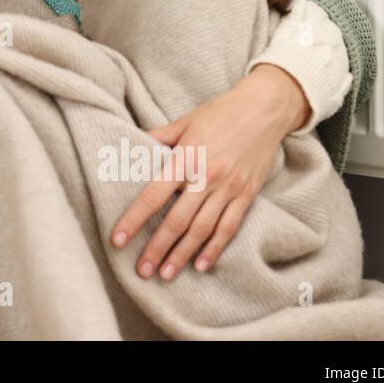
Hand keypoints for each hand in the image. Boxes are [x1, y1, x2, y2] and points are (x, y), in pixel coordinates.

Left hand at [108, 64, 308, 280]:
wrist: (265, 108)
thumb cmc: (221, 112)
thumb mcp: (185, 120)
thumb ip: (159, 136)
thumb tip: (133, 144)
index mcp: (185, 158)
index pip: (154, 195)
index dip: (135, 219)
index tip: (118, 239)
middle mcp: (206, 177)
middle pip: (177, 221)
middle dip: (157, 248)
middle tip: (141, 271)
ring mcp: (229, 189)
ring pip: (202, 230)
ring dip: (182, 255)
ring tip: (165, 274)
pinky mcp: (247, 195)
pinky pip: (229, 228)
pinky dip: (215, 249)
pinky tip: (201, 265)